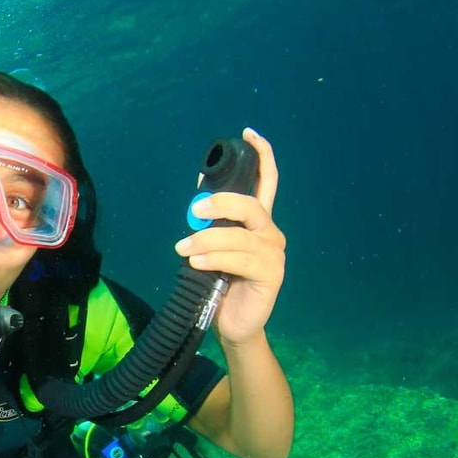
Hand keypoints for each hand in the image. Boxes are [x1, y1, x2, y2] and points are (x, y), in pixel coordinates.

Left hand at [174, 128, 285, 345]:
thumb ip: (210, 219)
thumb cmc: (220, 281)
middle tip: (195, 209)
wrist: (230, 323)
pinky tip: (196, 263)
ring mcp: (274, 254)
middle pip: (252, 205)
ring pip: (239, 236)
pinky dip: (214, 258)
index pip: (267, 182)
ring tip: (183, 249)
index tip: (248, 133)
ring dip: (206, 240)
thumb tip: (200, 188)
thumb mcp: (212, 244)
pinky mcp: (271, 275)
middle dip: (222, 202)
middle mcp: (270, 232)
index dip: (262, 155)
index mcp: (258, 221)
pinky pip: (239, 260)